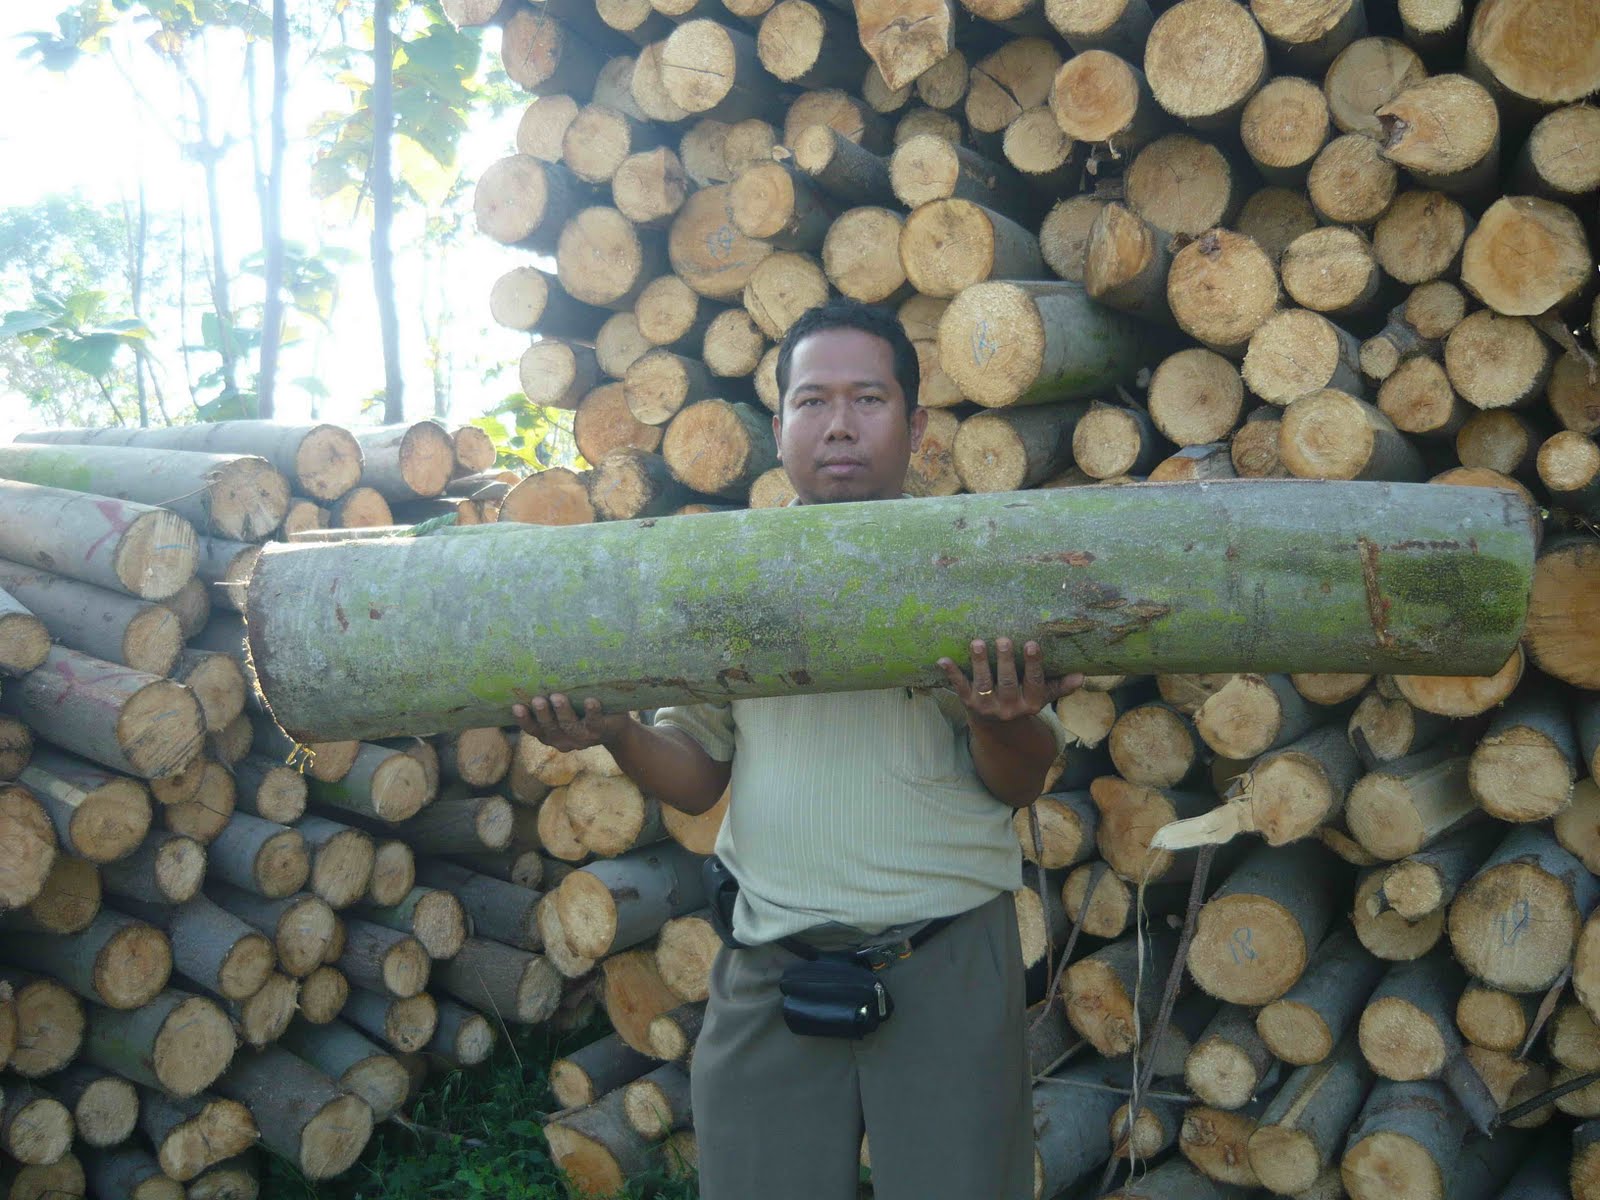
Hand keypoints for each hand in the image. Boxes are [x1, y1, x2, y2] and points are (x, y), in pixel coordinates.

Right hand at [511, 693, 629, 751]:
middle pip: (550, 729)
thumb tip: (534, 665)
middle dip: (543, 714)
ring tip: (558, 697)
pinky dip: (592, 711)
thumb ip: (549, 696)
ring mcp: (582, 737)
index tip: (516, 706)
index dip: (524, 720)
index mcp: (550, 734)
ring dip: (563, 712)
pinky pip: (595, 722)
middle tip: (538, 699)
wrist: (614, 728)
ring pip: (570, 727)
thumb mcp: (564, 706)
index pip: (533, 729)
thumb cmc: (580, 711)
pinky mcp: (600, 730)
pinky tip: (590, 701)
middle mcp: (564, 740)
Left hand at [937, 638, 1083, 724]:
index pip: (1034, 682)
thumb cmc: (1023, 702)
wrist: (998, 730)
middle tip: (1004, 639)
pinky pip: (960, 688)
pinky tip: (942, 660)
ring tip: (977, 642)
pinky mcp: (968, 703)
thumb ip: (1060, 686)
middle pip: (1007, 683)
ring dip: (979, 663)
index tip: (1032, 644)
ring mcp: (987, 706)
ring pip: (983, 684)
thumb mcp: (1042, 697)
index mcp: (1030, 704)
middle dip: (1005, 662)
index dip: (1033, 664)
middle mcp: (1009, 708)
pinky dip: (951, 674)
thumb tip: (1082, 676)